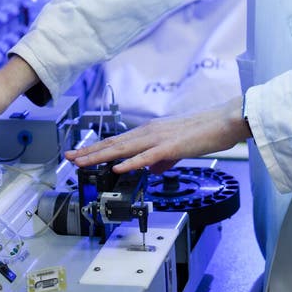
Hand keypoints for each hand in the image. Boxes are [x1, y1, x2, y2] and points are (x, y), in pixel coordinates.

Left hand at [65, 95, 251, 173]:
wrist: (223, 121)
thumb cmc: (203, 132)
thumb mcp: (177, 149)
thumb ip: (161, 159)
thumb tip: (149, 169)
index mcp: (150, 132)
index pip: (118, 141)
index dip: (96, 148)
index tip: (79, 154)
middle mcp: (150, 132)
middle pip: (114, 143)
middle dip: (90, 151)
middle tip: (69, 157)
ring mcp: (159, 138)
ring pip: (124, 148)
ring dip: (101, 155)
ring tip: (83, 161)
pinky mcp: (171, 147)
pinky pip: (147, 156)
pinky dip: (130, 162)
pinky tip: (117, 168)